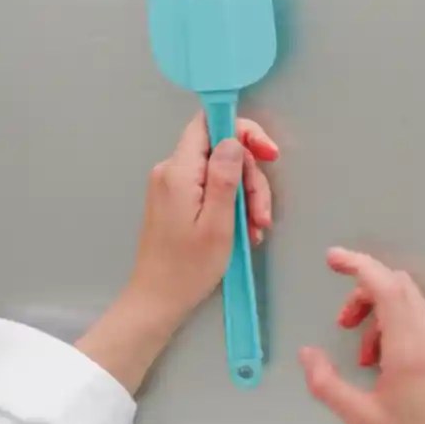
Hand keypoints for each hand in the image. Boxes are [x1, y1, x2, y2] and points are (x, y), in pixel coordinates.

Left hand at [125, 112, 278, 318]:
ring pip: (220, 172)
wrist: (157, 300)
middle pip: (221, 150)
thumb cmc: (188, 267)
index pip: (208, 123)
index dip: (241, 130)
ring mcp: (172, 186)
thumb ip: (224, 177)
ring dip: (244, 197)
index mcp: (179, 171)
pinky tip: (243, 232)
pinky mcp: (176, 200)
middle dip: (249, 178)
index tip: (267, 154)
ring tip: (255, 231)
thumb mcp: (217, 223)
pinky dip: (231, 206)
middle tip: (262, 215)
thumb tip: (233, 139)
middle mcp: (171, 170)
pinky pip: (210, 189)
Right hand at [298, 248, 424, 423]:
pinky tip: (382, 359)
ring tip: (362, 355)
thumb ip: (326, 384)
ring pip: (407, 299)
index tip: (332, 259)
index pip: (386, 286)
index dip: (358, 264)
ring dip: (377, 312)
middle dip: (362, 292)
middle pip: (396, 285)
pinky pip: (417, 315)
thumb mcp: (360, 417)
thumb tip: (306, 353)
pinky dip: (393, 323)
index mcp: (409, 346)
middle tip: (342, 323)